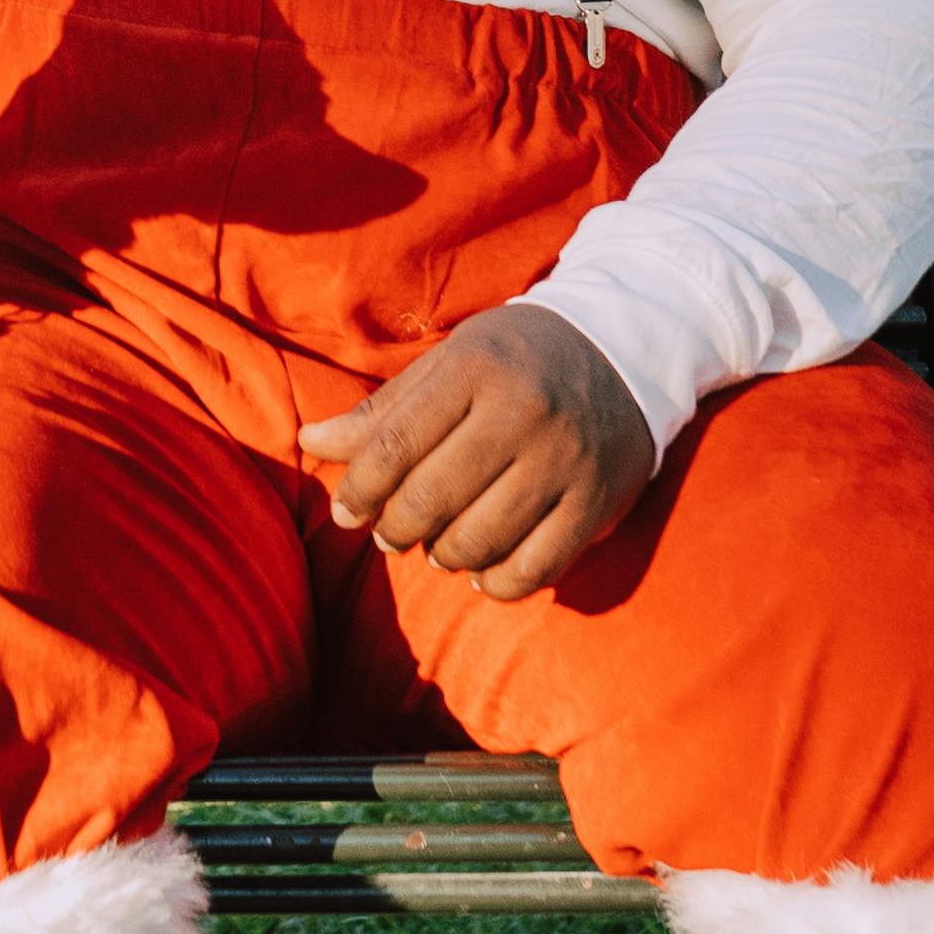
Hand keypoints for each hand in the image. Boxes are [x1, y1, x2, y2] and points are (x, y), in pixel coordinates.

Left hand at [301, 305, 655, 602]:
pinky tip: (482, 568)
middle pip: (431, 498)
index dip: (359, 490)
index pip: (393, 446)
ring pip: (478, 540)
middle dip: (395, 529)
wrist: (623, 351)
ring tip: (436, 546)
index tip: (346, 512)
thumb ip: (382, 411)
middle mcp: (523, 413)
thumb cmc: (514, 360)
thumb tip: (309, 441)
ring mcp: (564, 461)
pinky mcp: (597, 502)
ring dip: (443, 556)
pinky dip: (496, 582)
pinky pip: (535, 569)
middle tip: (390, 533)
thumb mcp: (448, 364)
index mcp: (475, 370)